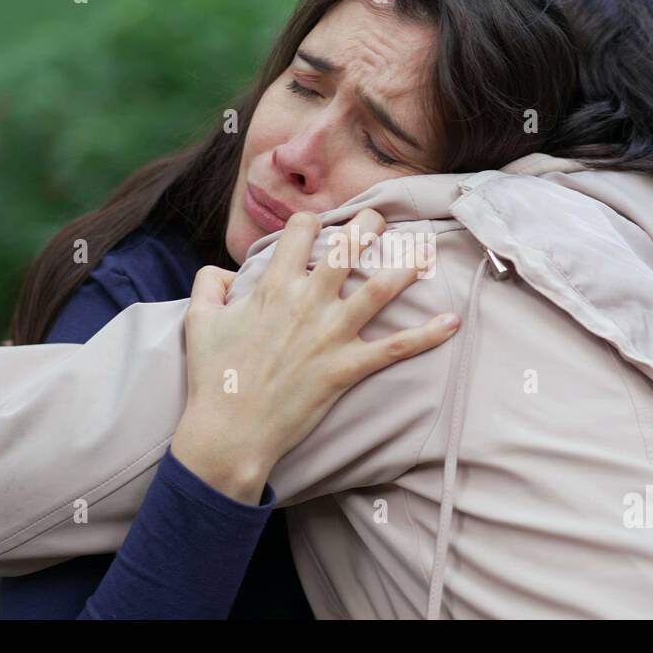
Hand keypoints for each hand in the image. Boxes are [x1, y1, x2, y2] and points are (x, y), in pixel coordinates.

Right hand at [170, 209, 458, 502]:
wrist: (229, 432)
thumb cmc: (212, 378)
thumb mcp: (198, 320)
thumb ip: (209, 284)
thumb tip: (225, 273)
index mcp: (273, 286)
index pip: (302, 231)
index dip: (312, 222)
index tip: (320, 226)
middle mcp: (308, 302)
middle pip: (349, 247)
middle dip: (369, 225)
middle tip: (381, 220)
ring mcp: (331, 334)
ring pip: (381, 288)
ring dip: (408, 264)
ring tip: (426, 247)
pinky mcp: (347, 368)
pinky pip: (396, 348)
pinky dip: (428, 336)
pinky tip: (453, 321)